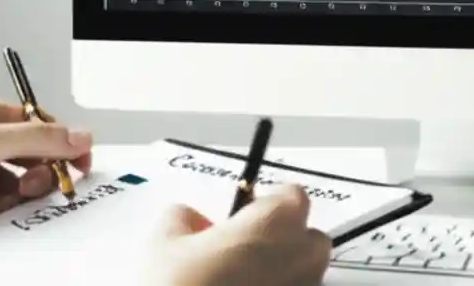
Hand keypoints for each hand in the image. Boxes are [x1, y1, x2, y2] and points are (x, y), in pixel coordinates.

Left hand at [0, 97, 92, 251]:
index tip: (80, 156)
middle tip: (45, 183)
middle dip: (42, 170)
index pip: (34, 121)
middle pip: (30, 155)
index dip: (59, 137)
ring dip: (22, 194)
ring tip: (12, 200)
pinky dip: (5, 213)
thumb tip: (78, 135)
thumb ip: (37, 138)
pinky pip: (3, 208)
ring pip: (19, 185)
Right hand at [146, 184, 332, 285]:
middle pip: (308, 239)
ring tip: (239, 282)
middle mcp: (304, 257)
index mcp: (277, 222)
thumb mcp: (164, 245)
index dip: (268, 204)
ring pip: (304, 274)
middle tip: (242, 252)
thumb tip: (189, 218)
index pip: (292, 196)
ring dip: (281, 273)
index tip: (243, 216)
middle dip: (283, 241)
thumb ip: (183, 219)